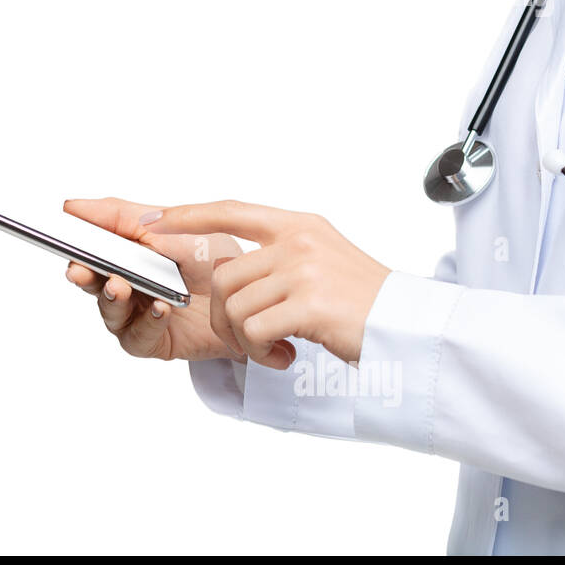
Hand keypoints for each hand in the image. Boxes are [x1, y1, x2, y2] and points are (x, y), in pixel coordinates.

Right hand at [61, 197, 245, 361]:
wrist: (254, 292)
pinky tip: (160, 308)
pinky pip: (137, 336)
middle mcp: (128, 281)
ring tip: (121, 287)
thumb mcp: (171, 225)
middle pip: (91, 279)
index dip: (74, 242)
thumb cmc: (216, 256)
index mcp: (126, 250)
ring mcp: (139, 312)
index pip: (90, 245)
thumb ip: (123, 217)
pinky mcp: (154, 340)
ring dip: (112, 298)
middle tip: (80, 269)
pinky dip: (146, 322)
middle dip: (83, 274)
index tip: (63, 236)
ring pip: (109, 310)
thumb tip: (73, 206)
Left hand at [141, 201, 389, 366]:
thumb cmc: (363, 302)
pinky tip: (286, 354)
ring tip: (274, 346)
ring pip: (235, 305)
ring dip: (245, 337)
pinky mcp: (309, 303)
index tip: (154, 221)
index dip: (188, 215)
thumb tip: (225, 269)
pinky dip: (261, 351)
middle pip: (223, 274)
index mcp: (298, 225)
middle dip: (223, 314)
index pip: (231, 210)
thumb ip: (278, 255)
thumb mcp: (322, 259)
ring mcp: (304, 269)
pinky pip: (253, 330)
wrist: (410, 328)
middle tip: (247, 338)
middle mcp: (299, 240)